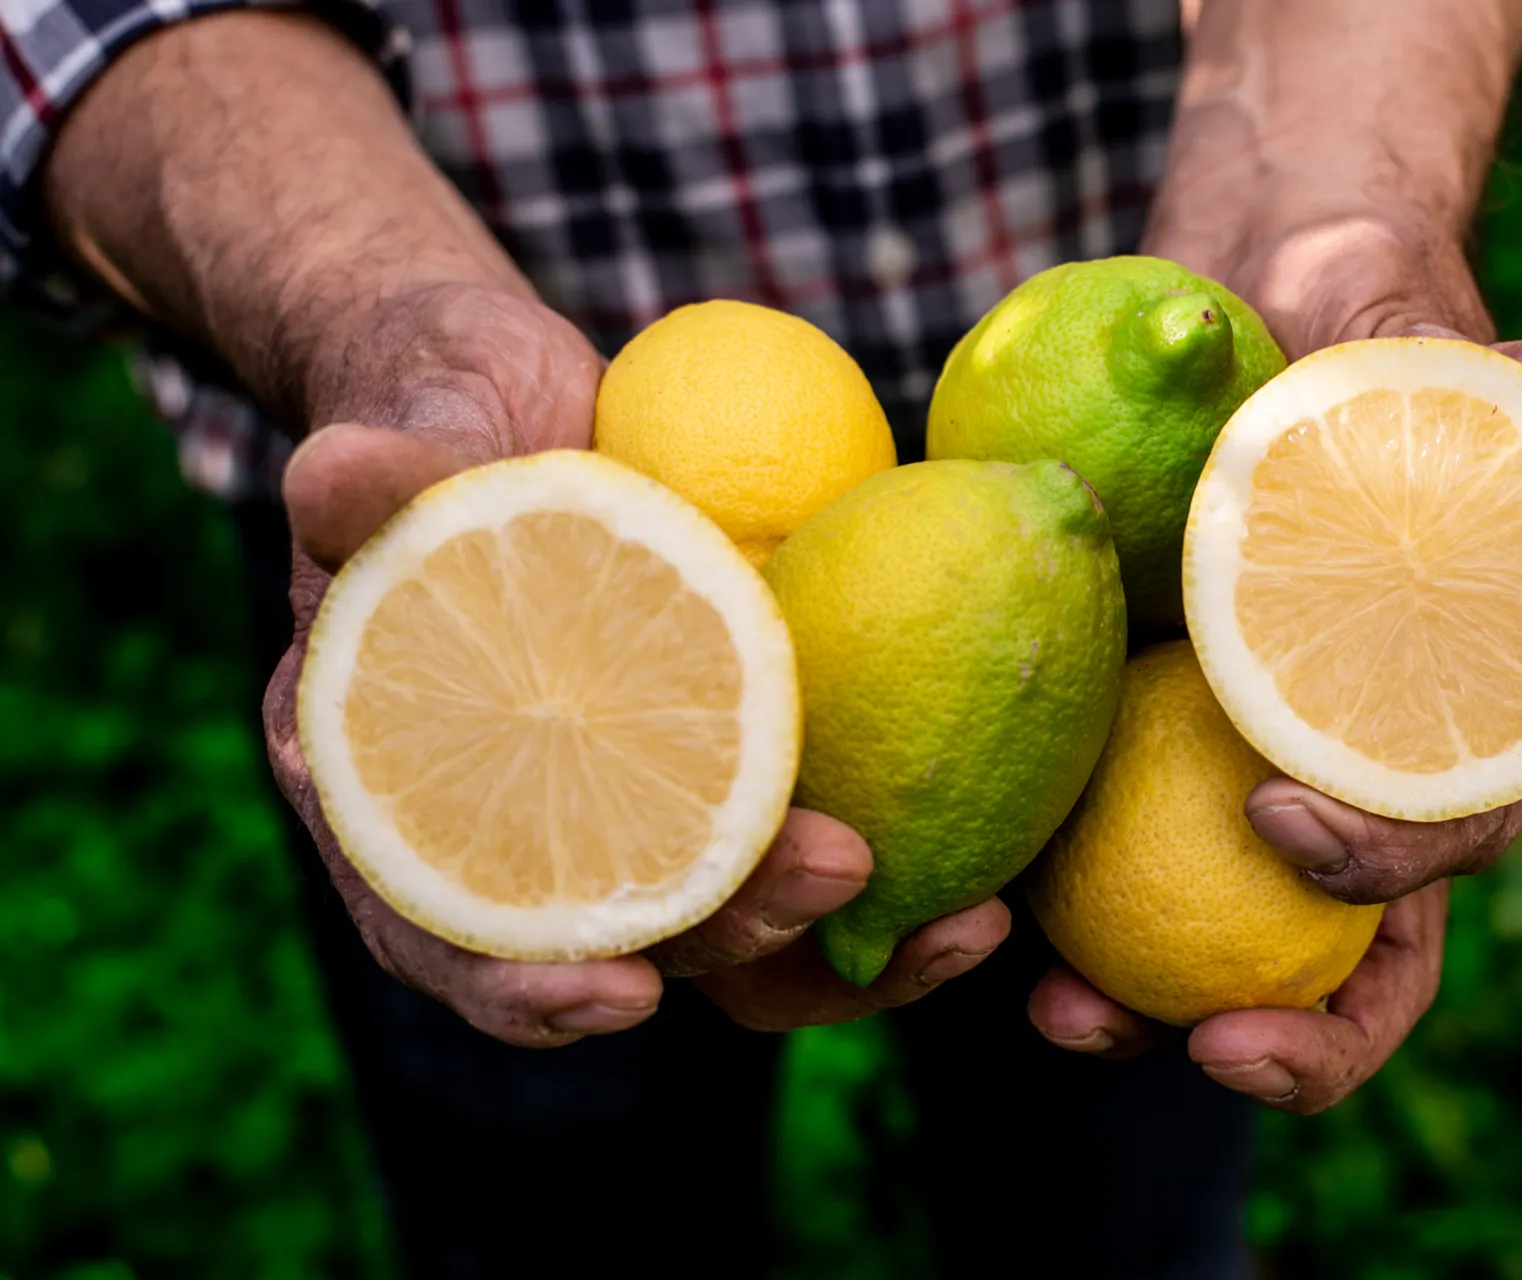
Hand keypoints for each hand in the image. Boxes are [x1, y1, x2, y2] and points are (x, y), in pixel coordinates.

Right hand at [264, 283, 1007, 1046]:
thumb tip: (339, 474)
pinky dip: (890, 885)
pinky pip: (801, 859)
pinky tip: (989, 877)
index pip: (440, 929)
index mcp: (398, 790)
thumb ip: (380, 474)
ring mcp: (636, 813)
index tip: (620, 988)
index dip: (517, 984)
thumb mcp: (408, 427)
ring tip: (965, 922)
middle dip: (732, 937)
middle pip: (623, 945)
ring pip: (733, 944)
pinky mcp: (732, 779)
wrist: (526, 403)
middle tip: (842, 868)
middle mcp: (519, 832)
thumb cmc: (444, 418)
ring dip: (845, 954)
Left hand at [1029, 215, 1521, 1109]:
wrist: (1228, 327)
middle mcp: (1348, 783)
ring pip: (1215, 955)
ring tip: (1064, 1019)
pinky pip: (1097, 877)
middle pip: (1356, 961)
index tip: (1280, 820)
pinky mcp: (1132, 777)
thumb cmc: (1345, 344)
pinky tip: (980, 923)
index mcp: (1447, 716)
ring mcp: (1232, 794)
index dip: (1392, 861)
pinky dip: (1050, 922)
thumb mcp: (1425, 357)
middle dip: (1305, 1039)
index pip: (1453, 831)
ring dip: (1147, 1017)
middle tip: (1217, 1048)